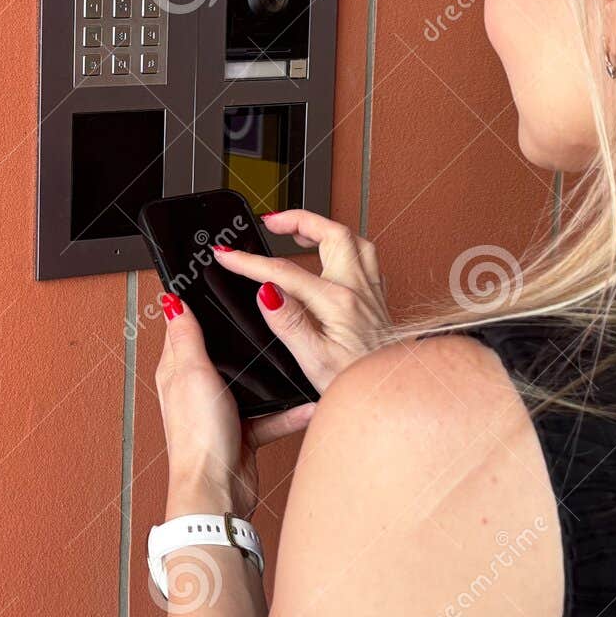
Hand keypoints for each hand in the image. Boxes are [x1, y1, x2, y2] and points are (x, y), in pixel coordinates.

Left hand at [154, 293, 314, 519]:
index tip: (219, 287)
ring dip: (274, 377)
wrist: (218, 490)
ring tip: (296, 359)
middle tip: (268, 318)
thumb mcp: (191, 374)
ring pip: (253, 383)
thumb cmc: (197, 437)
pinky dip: (290, 412)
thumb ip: (186, 337)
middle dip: (245, 340)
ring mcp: (223, 410)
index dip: (198, 308)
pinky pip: (272, 415)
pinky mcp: (246, 431)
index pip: (185, 329)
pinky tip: (307, 403)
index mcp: (177, 371)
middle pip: (224, 353)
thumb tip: (172, 301)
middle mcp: (199, 389)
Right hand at [212, 209, 389, 393]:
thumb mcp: (314, 361)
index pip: (285, 271)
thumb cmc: (354, 383)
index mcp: (338, 302)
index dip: (250, 261)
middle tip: (269, 222)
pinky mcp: (376, 301)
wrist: (388, 397)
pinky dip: (342, 247)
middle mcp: (358, 290)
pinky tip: (329, 258)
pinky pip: (363, 258)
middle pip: (332, 233)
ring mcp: (370, 292)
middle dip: (298, 219)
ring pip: (353, 240)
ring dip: (324, 228)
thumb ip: (289, 322)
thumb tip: (266, 291)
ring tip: (297, 230)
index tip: (227, 255)